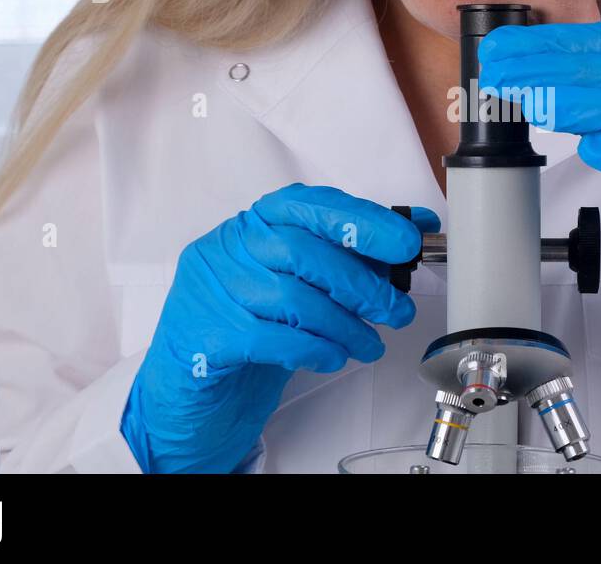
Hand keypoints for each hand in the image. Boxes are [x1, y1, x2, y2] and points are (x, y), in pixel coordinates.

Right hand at [121, 183, 437, 472]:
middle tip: (397, 311)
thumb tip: (410, 236)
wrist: (189, 394)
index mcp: (251, 226)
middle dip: (361, 282)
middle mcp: (225, 249)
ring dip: (345, 325)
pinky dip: (313, 349)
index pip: (308, 205)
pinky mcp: (203, 337)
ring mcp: (209, 291)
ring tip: (368, 345)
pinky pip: (271, 338)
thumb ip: (343, 261)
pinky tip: (332, 358)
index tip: (407, 240)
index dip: (362, 219)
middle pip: (301, 251)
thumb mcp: (297, 288)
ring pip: (291, 298)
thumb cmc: (250, 330)